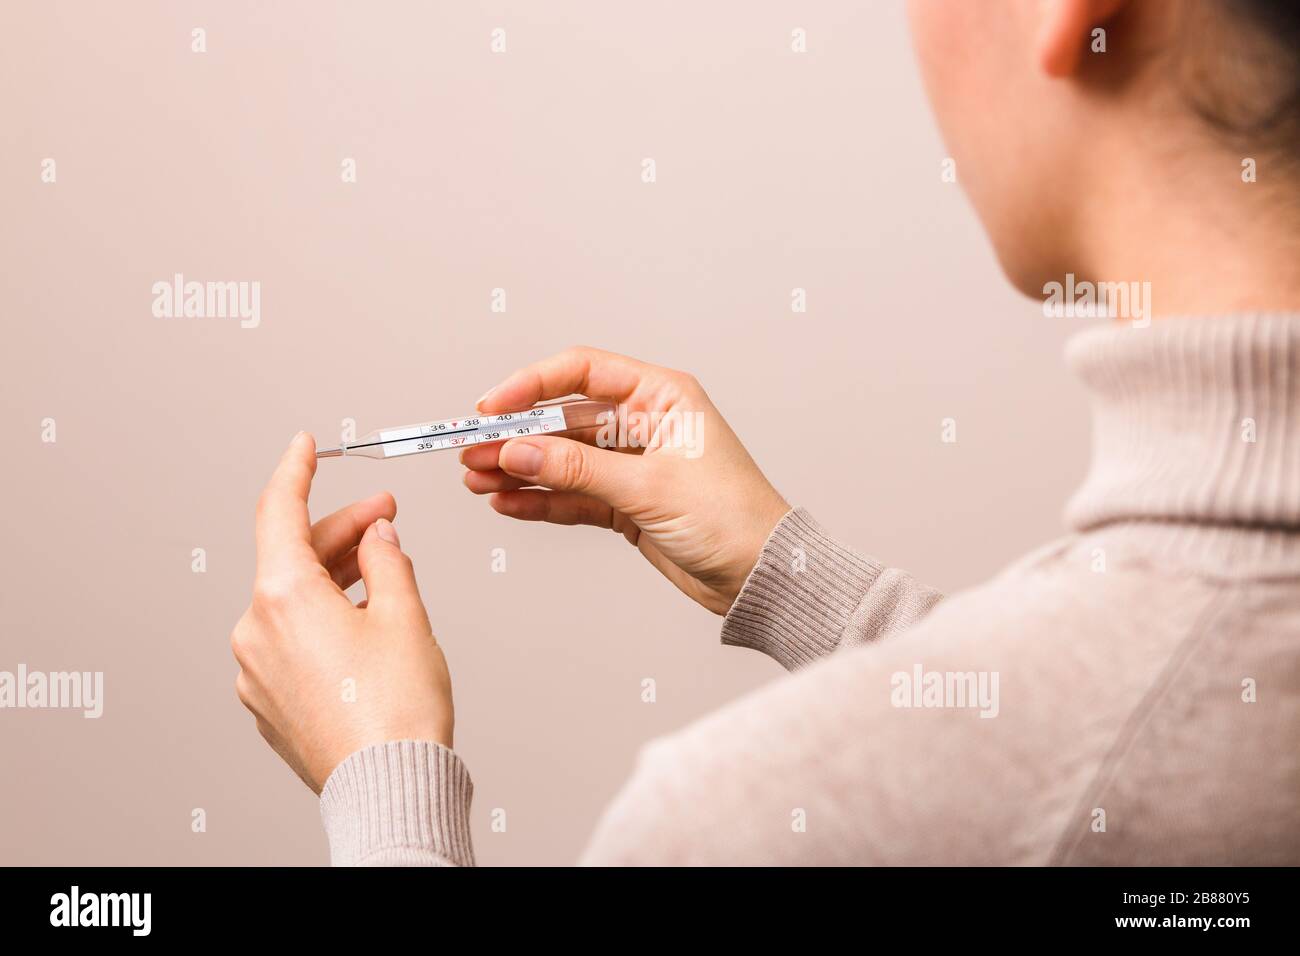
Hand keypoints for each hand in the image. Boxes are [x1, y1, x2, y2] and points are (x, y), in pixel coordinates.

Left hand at [231, 432, 452, 793]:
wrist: (389, 786)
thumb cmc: (397, 712)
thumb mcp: (405, 614)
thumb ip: (388, 560)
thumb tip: (379, 536)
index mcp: (283, 597)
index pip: (278, 510)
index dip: (296, 469)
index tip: (305, 446)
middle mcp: (255, 631)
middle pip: (291, 556)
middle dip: (341, 530)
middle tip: (386, 516)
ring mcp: (256, 671)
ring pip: (291, 599)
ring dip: (334, 575)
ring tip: (385, 569)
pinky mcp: (268, 701)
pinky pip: (290, 639)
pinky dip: (322, 616)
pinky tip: (363, 618)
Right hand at [462, 347, 790, 614]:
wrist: (762, 577)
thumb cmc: (733, 519)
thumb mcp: (649, 487)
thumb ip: (577, 467)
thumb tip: (516, 450)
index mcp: (661, 397)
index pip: (581, 373)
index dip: (530, 385)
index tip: (490, 408)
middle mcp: (644, 424)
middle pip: (563, 419)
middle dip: (516, 437)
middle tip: (472, 453)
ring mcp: (633, 465)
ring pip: (563, 459)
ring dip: (521, 469)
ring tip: (477, 481)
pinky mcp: (627, 504)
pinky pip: (573, 495)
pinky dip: (541, 500)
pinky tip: (506, 503)